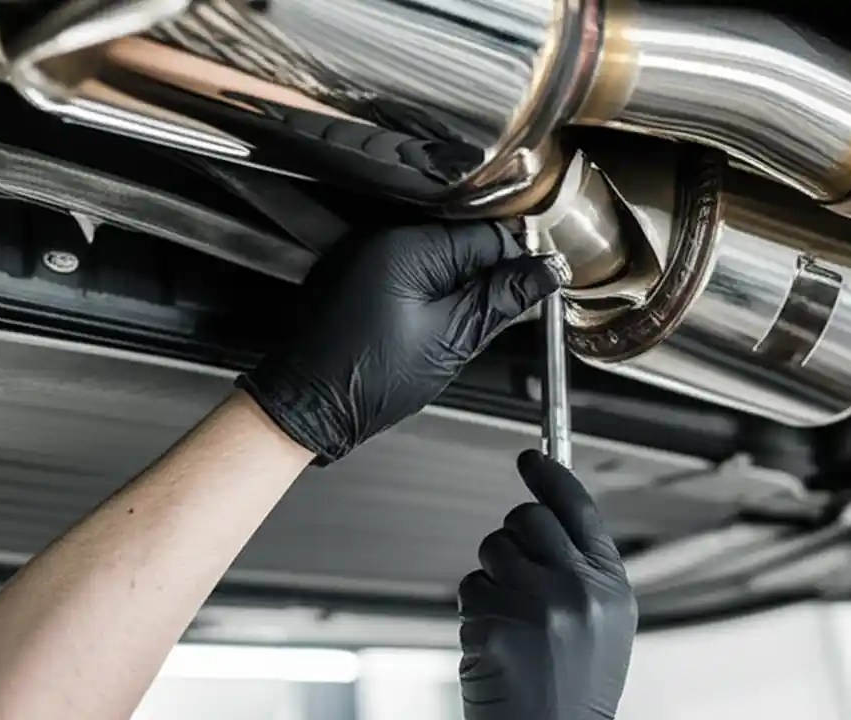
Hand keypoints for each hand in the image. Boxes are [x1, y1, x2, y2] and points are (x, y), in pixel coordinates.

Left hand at [239, 222, 557, 461]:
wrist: (306, 407)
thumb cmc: (365, 380)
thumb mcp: (451, 341)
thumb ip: (501, 300)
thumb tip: (544, 273)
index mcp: (407, 246)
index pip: (487, 235)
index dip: (514, 265)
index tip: (525, 292)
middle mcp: (380, 238)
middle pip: (461, 241)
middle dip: (481, 278)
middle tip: (480, 322)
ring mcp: (363, 254)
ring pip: (435, 258)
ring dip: (452, 287)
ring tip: (444, 330)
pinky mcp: (353, 273)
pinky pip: (405, 270)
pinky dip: (422, 293)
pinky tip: (416, 327)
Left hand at [458, 450, 637, 719]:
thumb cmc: (574, 688)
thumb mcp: (604, 623)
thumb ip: (584, 568)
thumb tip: (547, 510)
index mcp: (611, 585)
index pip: (578, 506)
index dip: (549, 475)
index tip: (529, 458)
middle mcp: (579, 590)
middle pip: (527, 518)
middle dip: (513, 536)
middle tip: (515, 572)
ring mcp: (537, 607)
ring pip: (492, 551)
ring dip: (492, 579)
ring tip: (511, 621)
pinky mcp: (496, 627)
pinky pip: (470, 590)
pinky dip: (475, 613)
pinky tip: (496, 645)